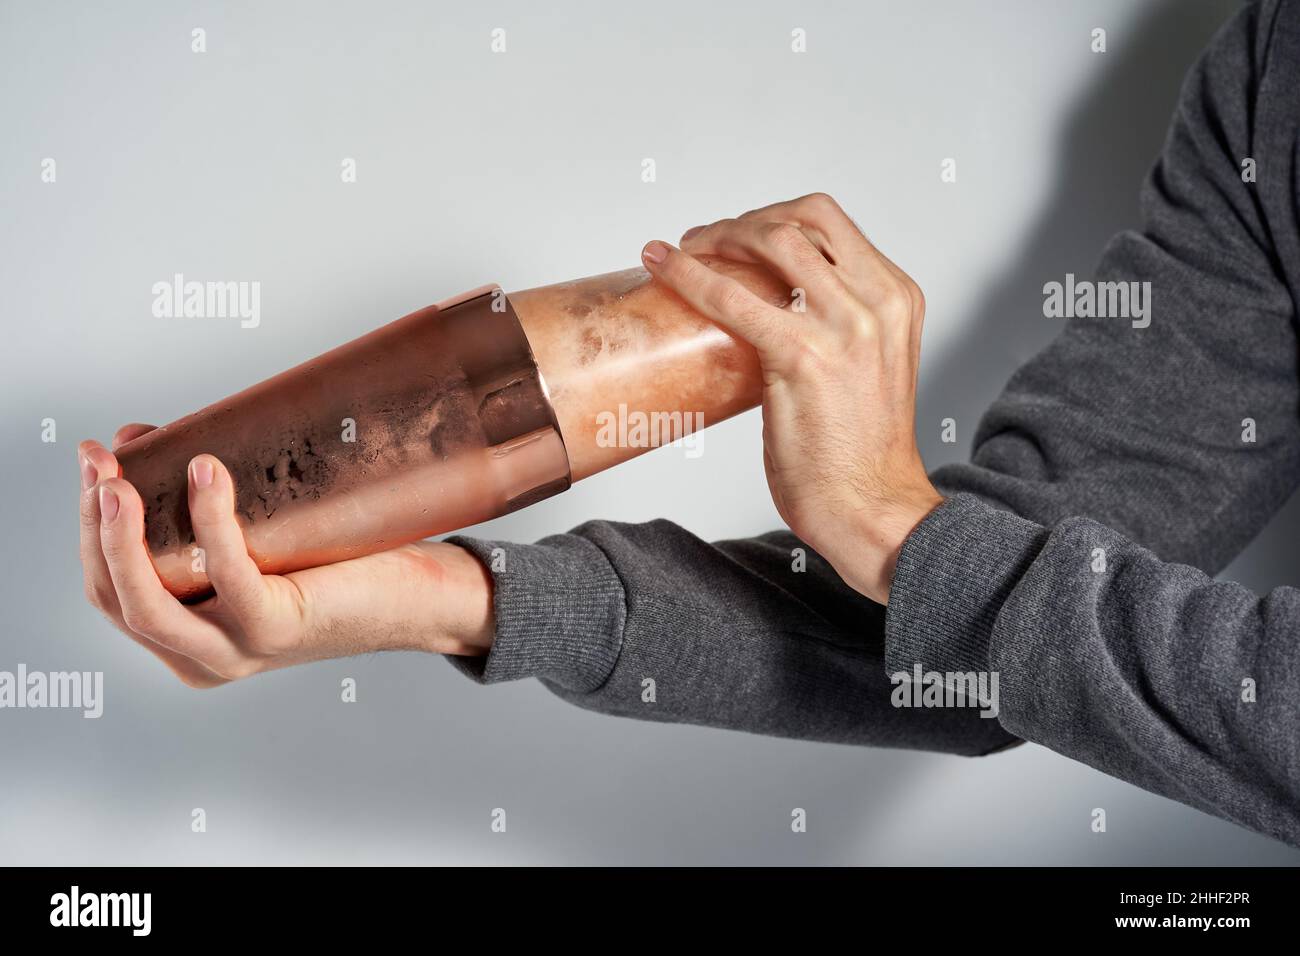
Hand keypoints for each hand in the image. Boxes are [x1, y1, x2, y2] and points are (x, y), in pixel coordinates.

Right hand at [78, 424, 493, 686]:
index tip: (93, 462)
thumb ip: (203, 502)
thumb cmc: (344, 561)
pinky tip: (206, 471)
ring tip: (119, 477)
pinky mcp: (276, 630)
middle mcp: (202, 658)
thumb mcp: (259, 533)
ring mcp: (236, 651)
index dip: (88, 526)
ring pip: (147, 602)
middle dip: (93, 523)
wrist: (422, 599)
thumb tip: (146, 438)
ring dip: (122, 536)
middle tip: (96, 461)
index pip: (109, 590)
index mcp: (188, 640)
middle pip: (114, 596)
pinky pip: (227, 573)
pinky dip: (209, 520)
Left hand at [640, 193, 941, 602]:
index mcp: (897, 297)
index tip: (737, 235)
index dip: (774, 217)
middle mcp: (878, 300)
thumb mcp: (863, 368)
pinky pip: (734, 297)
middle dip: (744, 221)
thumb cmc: (858, 454)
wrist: (870, 508)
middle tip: (704, 242)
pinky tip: (661, 265)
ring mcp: (845, 325)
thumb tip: (770, 314)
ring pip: (773, 240)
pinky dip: (690, 274)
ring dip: (718, 237)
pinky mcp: (805, 355)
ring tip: (682, 252)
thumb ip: (833, 331)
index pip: (832, 224)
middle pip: (803, 218)